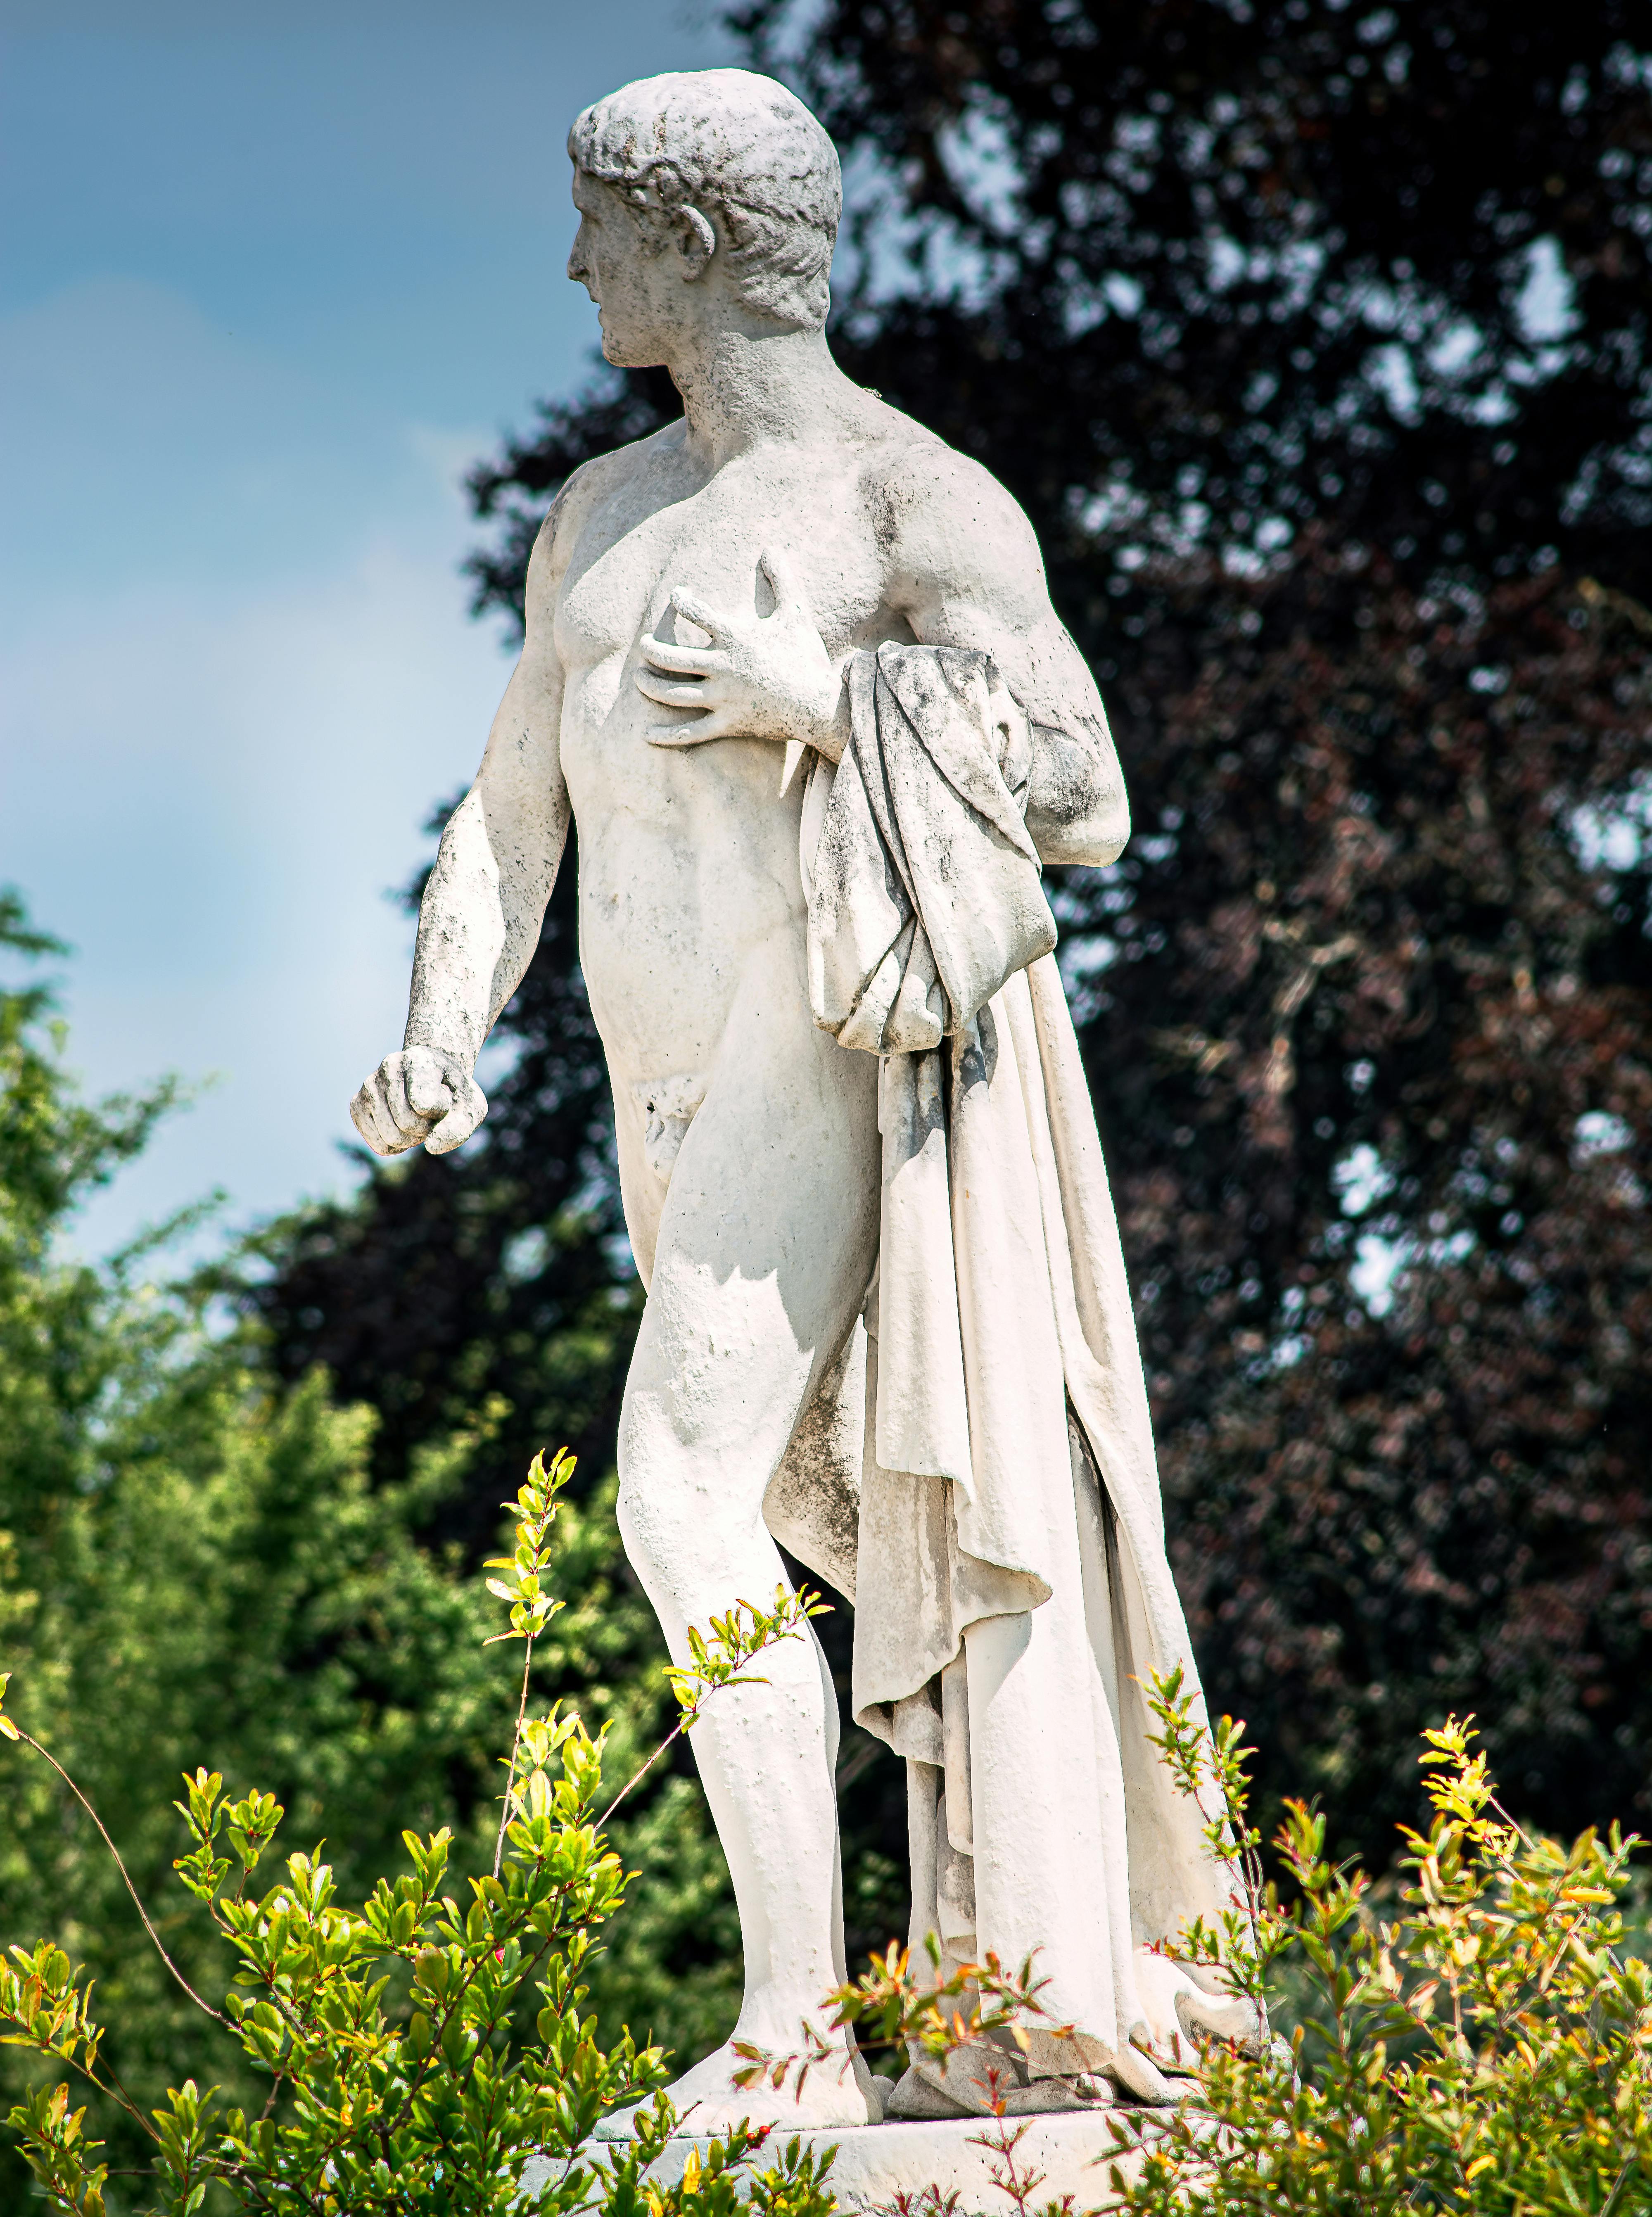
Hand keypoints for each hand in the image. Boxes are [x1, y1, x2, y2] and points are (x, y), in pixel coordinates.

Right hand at [349, 1047, 487, 1157]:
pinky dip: (396, 1146)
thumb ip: (459, 1127)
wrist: (434, 1076)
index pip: (425, 1105)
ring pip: (391, 1138)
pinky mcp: (356, 1105)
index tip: (445, 1097)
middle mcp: (389, 1067)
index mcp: (419, 1059)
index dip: (441, 1112)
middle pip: (407, 1124)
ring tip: (417, 1117)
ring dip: (412, 1138)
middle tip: (431, 1113)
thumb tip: (431, 1147)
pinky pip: (379, 1145)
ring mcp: (369, 1085)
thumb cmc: (453, 1093)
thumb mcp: (471, 1106)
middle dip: (426, 1128)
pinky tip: (402, 1126)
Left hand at [636, 550, 845, 759]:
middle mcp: (722, 667)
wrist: (820, 705)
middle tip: (644, 644)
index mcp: (735, 637)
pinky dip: (666, 736)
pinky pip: (690, 733)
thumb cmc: (806, 656)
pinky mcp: (728, 724)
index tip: (677, 596)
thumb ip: (781, 579)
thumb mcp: (796, 612)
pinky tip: (645, 734)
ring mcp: (722, 698)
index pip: (695, 612)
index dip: (681, 600)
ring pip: (673, 694)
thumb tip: (771, 547)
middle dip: (650, 649)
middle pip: (671, 657)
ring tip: (638, 677)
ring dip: (650, 685)